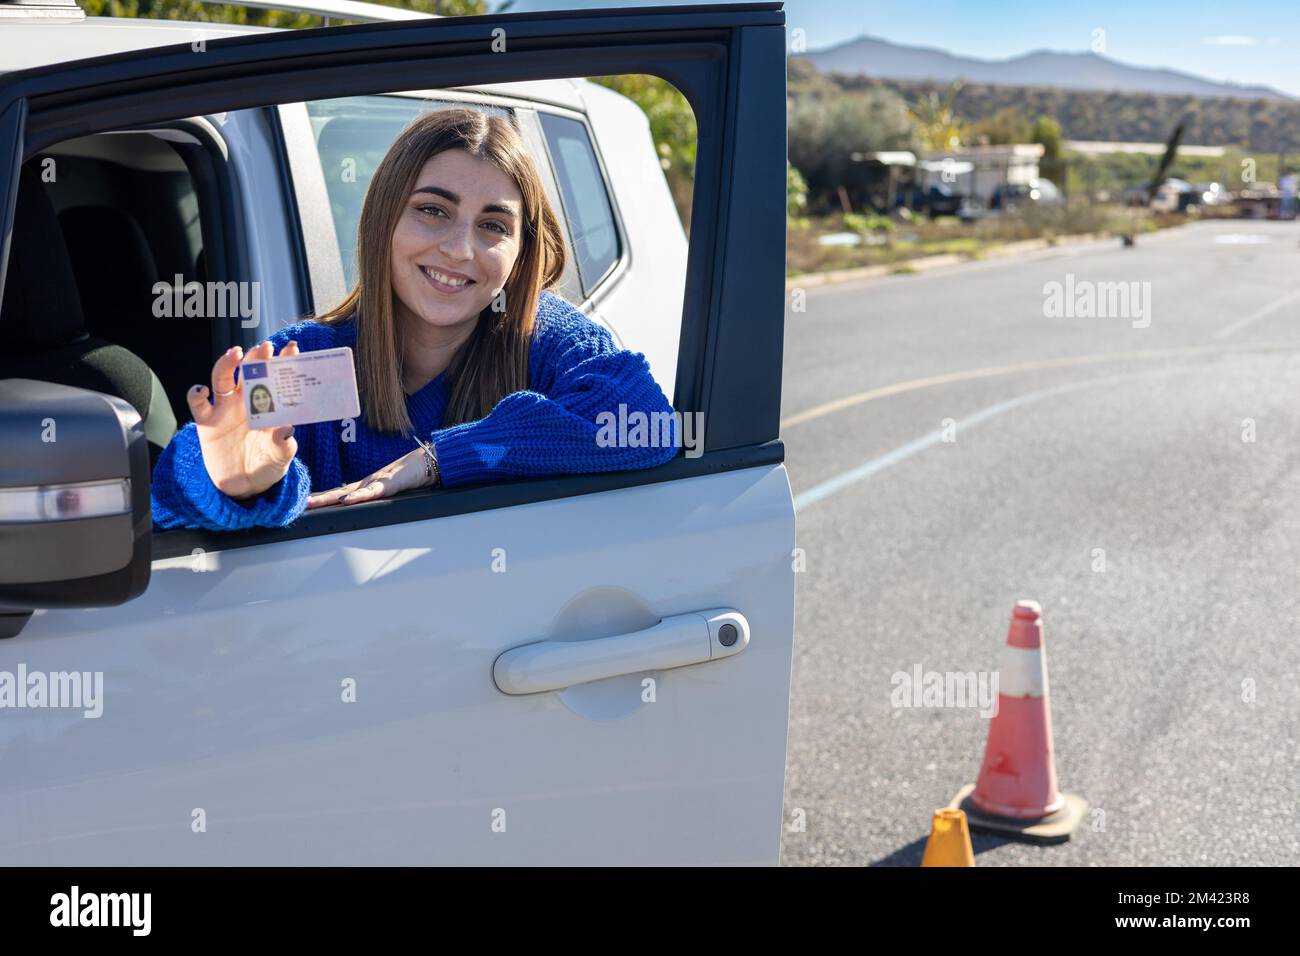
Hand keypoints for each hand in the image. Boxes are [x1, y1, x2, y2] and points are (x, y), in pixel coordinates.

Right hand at [189, 339, 299, 500]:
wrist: (244, 485)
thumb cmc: (267, 465)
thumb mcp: (280, 457)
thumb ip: (283, 444)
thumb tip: (287, 429)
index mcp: (269, 405)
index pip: (277, 377)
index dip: (283, 361)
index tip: (292, 348)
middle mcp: (246, 401)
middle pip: (249, 371)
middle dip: (256, 357)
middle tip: (265, 347)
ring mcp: (225, 409)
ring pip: (222, 378)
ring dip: (227, 364)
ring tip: (235, 354)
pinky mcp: (207, 422)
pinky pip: (197, 404)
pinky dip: (196, 394)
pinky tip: (202, 390)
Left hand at [306, 447, 435, 510]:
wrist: (427, 463)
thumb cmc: (410, 475)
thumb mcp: (389, 489)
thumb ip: (376, 496)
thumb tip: (364, 505)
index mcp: (365, 485)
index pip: (338, 493)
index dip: (321, 497)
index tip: (305, 502)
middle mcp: (366, 483)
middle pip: (337, 493)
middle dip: (318, 499)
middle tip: (299, 503)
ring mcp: (375, 483)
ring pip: (347, 492)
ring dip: (328, 498)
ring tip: (312, 502)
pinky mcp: (388, 485)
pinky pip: (370, 492)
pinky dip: (358, 496)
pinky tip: (346, 500)